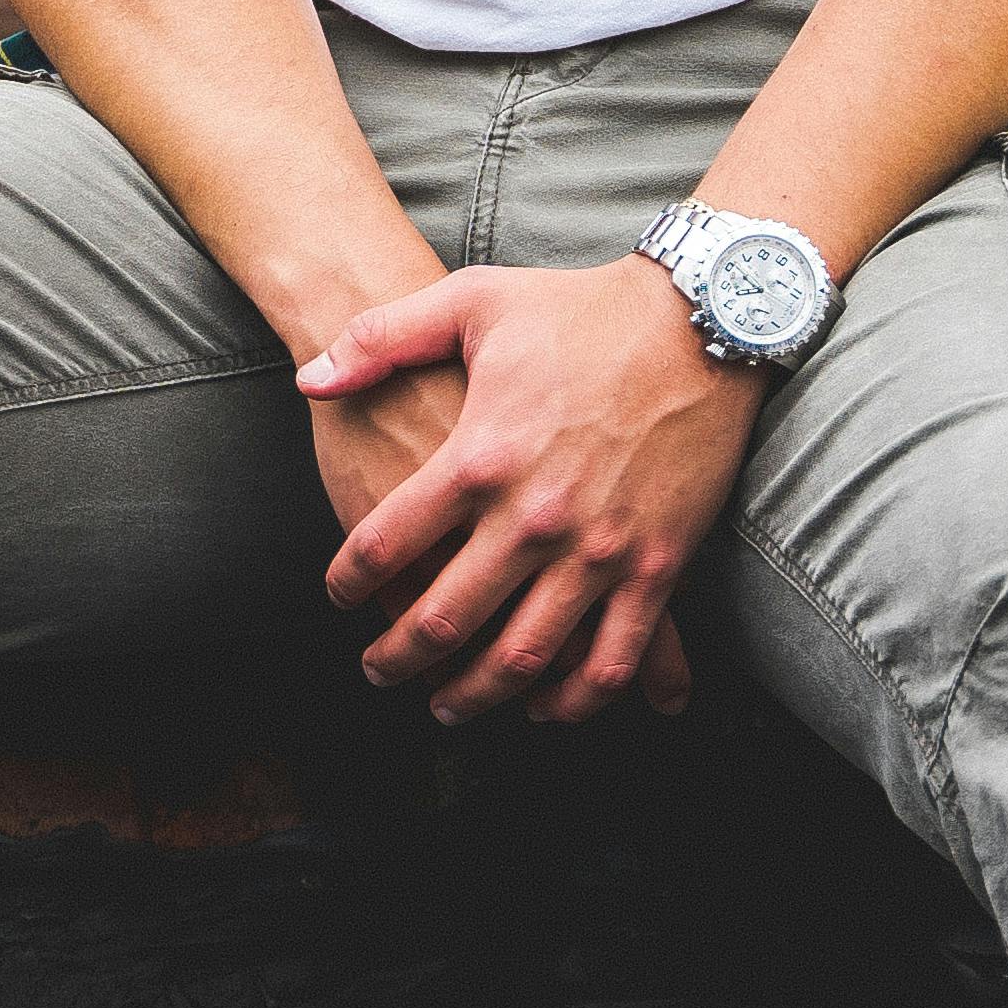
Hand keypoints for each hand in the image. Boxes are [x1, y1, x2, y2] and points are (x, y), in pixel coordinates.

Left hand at [299, 260, 755, 722]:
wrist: (698, 318)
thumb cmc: (580, 308)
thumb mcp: (471, 302)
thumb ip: (381, 339)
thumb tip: (309, 380)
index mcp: (479, 458)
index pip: (385, 545)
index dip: (347, 581)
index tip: (337, 595)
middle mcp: (533, 517)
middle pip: (443, 620)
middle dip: (398, 658)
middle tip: (378, 670)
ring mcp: (598, 549)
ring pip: (524, 657)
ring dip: (476, 694)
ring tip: (447, 703)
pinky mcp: (657, 564)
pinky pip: (611, 656)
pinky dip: (575, 699)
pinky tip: (547, 705)